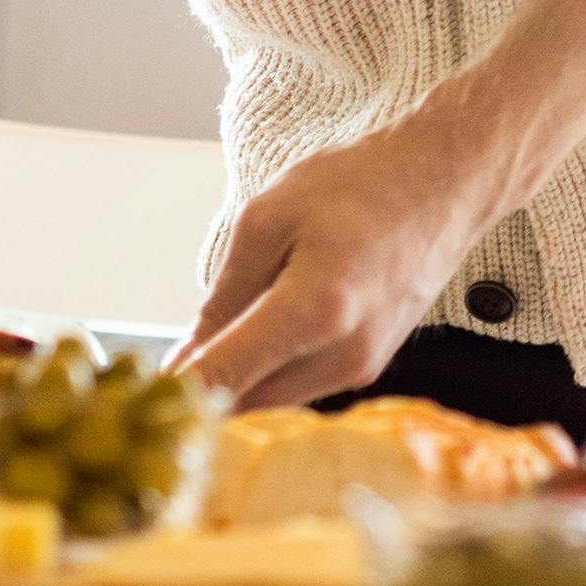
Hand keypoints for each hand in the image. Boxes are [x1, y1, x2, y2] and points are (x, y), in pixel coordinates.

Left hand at [172, 100, 520, 410]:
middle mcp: (343, 352)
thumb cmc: (362, 184)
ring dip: (237, 382)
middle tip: (163, 368)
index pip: (225, 376)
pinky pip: (299, 386)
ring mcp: (362, 366)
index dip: (175, 397)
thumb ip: (225, 294)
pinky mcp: (370, 367)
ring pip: (272, 400)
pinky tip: (261, 333)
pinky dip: (270, 371)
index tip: (138, 404)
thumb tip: (189, 357)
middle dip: (203, 390)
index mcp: (315, 308)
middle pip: (246, 402)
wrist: (447, 181)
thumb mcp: (271, 216)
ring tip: (215, 339)